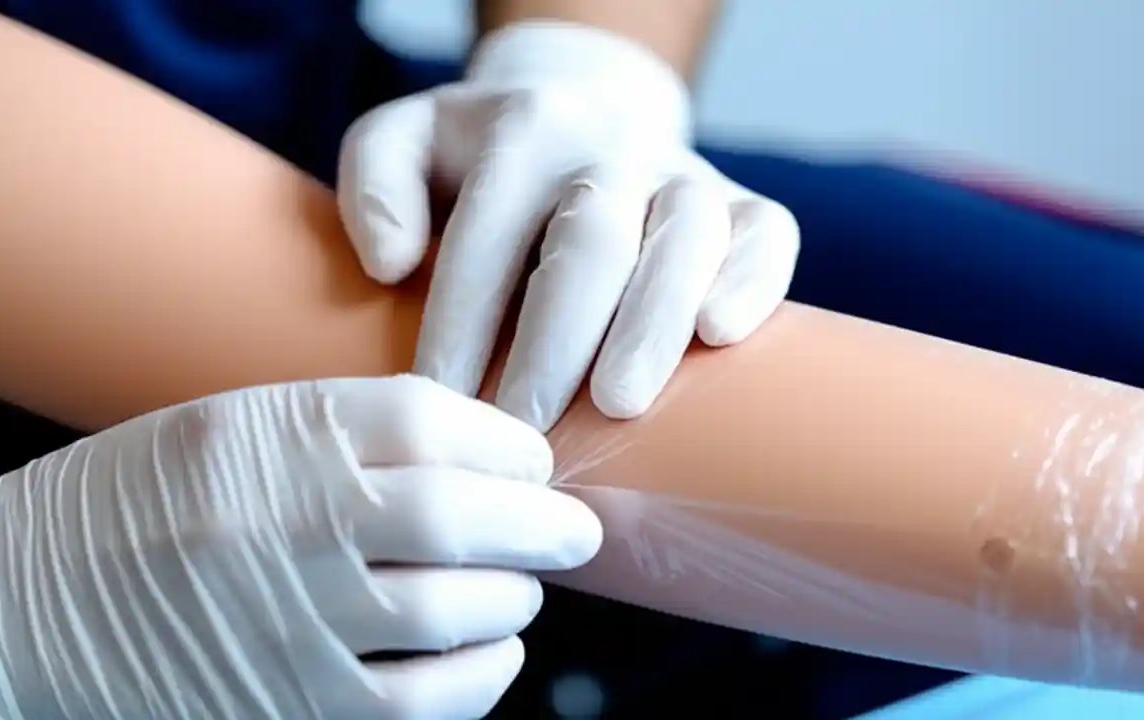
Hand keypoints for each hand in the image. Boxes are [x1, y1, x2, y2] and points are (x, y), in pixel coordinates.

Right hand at [0, 375, 599, 718]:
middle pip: (461, 513)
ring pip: (455, 607)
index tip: (533, 461)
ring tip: (520, 590)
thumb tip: (481, 457)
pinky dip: (481, 676)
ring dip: (513, 598)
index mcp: (272, 437)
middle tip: (575, 530)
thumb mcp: (231, 427)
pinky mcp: (289, 705)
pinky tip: (496, 654)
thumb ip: (347, 431)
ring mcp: (289, 621)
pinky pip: (420, 700)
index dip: (506, 441)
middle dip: (542, 523)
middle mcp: (286, 522)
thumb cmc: (140, 503)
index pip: (432, 420)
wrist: (21, 600)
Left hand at [338, 20, 799, 430]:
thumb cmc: (483, 161)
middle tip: (521, 428)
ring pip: (685, 236)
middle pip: (590, 239)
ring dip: (651, 324)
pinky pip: (767, 234)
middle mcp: (614, 145)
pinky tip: (719, 336)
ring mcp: (687, 175)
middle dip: (553, 341)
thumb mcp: (408, 141)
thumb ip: (376, 178)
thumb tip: (393, 261)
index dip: (461, 320)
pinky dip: (752, 281)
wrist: (587, 119)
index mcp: (528, 126)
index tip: (439, 403)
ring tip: (618, 405)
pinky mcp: (746, 206)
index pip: (491, 229)